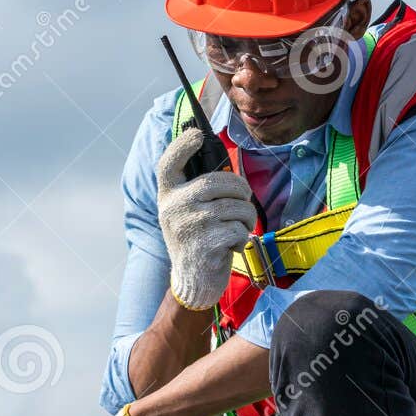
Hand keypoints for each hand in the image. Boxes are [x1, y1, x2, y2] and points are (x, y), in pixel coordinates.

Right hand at [157, 129, 255, 310]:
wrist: (193, 281)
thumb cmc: (197, 239)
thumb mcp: (187, 212)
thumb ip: (198, 189)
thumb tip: (225, 165)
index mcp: (168, 196)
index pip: (168, 163)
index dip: (181, 146)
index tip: (197, 135)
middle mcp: (174, 207)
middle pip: (218, 181)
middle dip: (241, 189)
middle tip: (245, 201)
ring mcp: (189, 225)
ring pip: (236, 206)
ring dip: (247, 218)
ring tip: (239, 228)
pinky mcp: (205, 243)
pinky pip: (239, 228)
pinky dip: (243, 238)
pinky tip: (232, 246)